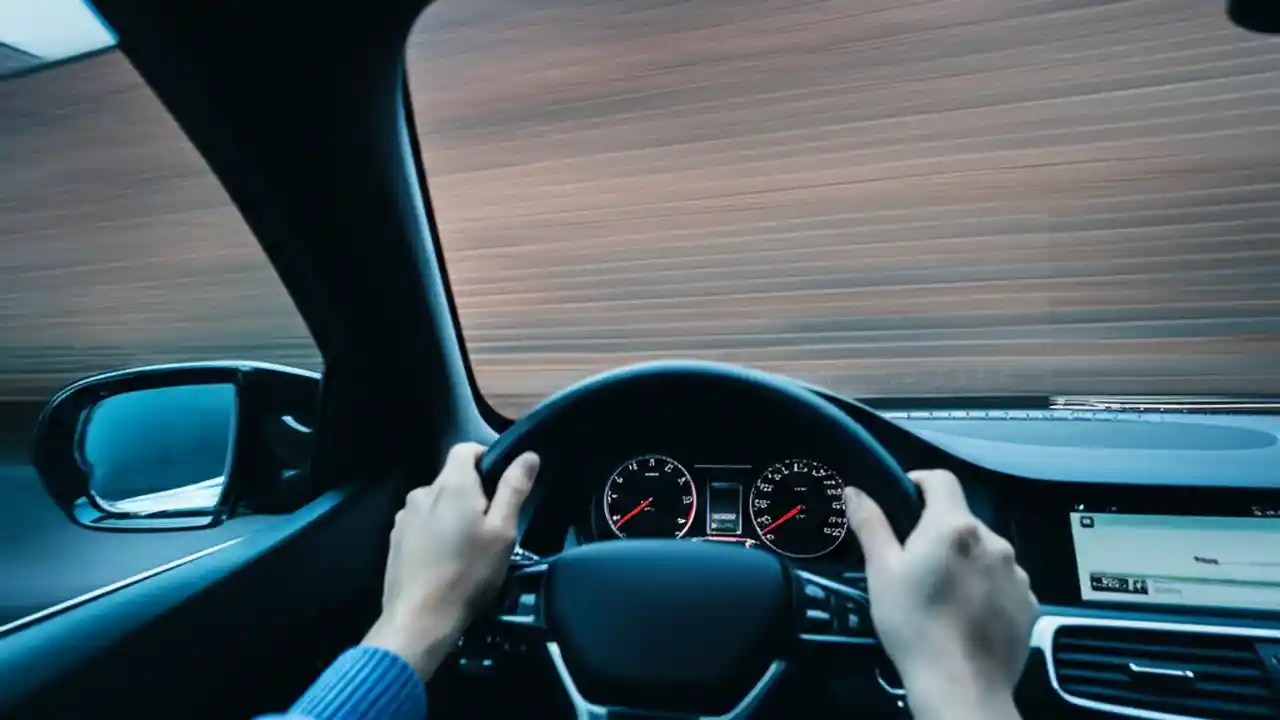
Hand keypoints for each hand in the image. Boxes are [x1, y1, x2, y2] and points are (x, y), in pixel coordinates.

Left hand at [363, 442, 538, 681]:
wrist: (420, 619)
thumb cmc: (468, 574)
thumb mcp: (502, 532)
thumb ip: (514, 489)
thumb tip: (528, 455)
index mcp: (451, 485)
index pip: (465, 449)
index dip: (485, 458)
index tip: (501, 487)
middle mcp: (423, 492)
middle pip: (451, 478)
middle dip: (472, 494)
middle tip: (490, 528)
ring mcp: (404, 517)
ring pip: (436, 503)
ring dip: (451, 514)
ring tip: (466, 548)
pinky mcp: (394, 539)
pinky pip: (421, 523)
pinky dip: (434, 533)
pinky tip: (443, 561)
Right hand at [844, 469, 1037, 719]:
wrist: (960, 685)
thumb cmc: (914, 625)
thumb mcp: (881, 572)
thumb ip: (871, 524)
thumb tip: (855, 491)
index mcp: (954, 527)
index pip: (942, 480)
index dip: (921, 482)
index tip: (906, 498)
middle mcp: (993, 542)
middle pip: (963, 520)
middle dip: (940, 533)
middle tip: (915, 563)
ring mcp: (1016, 573)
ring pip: (985, 552)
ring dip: (966, 561)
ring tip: (943, 594)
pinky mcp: (1028, 602)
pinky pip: (1003, 582)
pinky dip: (985, 588)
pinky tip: (966, 613)